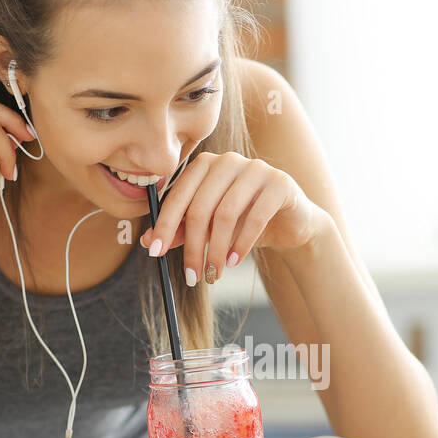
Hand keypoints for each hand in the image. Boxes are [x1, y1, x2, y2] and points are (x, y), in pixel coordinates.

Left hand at [139, 151, 321, 283]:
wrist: (289, 224)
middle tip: (192, 276)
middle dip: (193, 247)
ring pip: (225, 214)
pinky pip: (255, 217)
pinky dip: (242, 243)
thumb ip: (181, 231)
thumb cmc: (244, 222)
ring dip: (216, 250)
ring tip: (214, 273)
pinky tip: (235, 261)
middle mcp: (228, 161)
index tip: (154, 252)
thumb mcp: (209, 228)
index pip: (178, 194)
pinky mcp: (279, 183)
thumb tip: (148, 242)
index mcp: (205, 165)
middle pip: (200, 207)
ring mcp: (256, 168)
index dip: (164, 225)